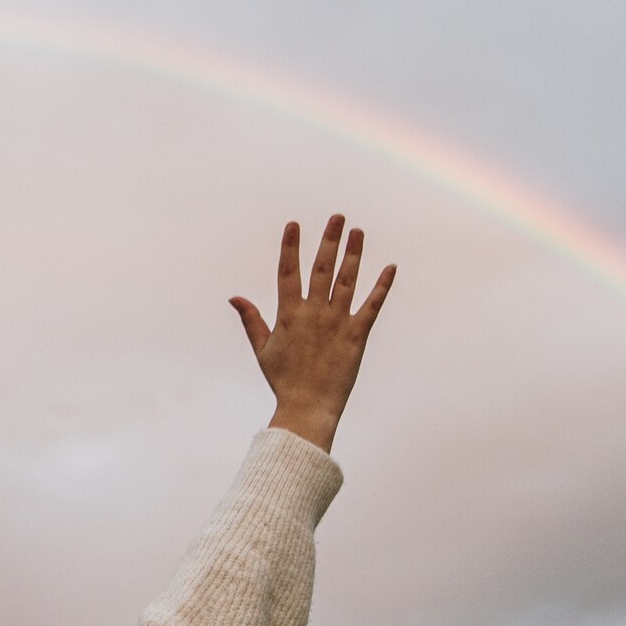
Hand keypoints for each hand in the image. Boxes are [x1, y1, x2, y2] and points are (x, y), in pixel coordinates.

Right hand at [228, 215, 393, 452]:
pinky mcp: (358, 335)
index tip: (293, 225)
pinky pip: (373, 305)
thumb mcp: (262, 349)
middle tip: (338, 217)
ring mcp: (338, 322)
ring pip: (348, 280)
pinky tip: (391, 267)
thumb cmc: (283, 380)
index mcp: (289, 314)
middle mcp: (314, 313)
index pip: (288, 272)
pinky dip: (383, 286)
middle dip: (329, 240)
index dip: (290, 247)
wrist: (308, 407)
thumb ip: (251, 320)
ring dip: (354, 254)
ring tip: (358, 232)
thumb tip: (235, 297)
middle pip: (323, 268)